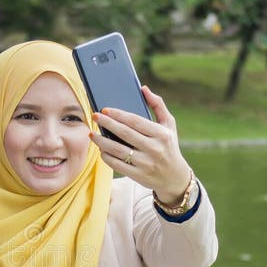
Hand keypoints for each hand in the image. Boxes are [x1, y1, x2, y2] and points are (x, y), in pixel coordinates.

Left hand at [90, 86, 190, 203]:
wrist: (174, 177)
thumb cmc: (169, 146)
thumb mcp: (169, 125)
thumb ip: (158, 105)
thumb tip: (143, 88)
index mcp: (161, 134)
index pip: (136, 121)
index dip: (119, 115)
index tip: (105, 109)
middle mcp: (154, 149)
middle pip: (125, 134)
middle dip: (107, 124)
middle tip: (94, 116)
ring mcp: (145, 163)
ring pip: (118, 150)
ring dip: (102, 142)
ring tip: (91, 134)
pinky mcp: (138, 175)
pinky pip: (117, 165)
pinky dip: (107, 157)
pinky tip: (101, 150)